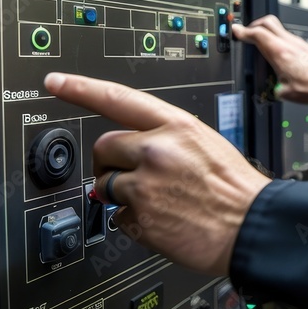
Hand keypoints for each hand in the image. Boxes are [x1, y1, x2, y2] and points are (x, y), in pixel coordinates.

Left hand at [43, 72, 271, 275]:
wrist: (252, 227)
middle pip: (103, 146)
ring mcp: (145, 185)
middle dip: (110, 162)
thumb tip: (133, 148)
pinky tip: (162, 221)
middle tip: (132, 176)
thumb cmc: (235, 189)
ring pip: (105, 184)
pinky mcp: (139, 217)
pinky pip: (117, 216)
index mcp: (177, 126)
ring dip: (122, 194)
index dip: (80, 88)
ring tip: (159, 201)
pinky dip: (133, 221)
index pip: (118, 98)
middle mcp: (157, 150)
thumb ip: (167, 139)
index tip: (55, 81)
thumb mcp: (206, 144)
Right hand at [231, 15, 307, 103]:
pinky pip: (287, 36)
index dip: (243, 30)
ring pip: (278, 28)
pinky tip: (278, 53)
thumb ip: (273, 87)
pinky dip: (278, 39)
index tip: (236, 31)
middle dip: (254, 24)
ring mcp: (298, 43)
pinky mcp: (305, 46)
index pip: (257, 33)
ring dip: (267, 32)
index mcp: (280, 52)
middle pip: (267, 21)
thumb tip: (272, 89)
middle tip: (248, 33)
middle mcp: (289, 43)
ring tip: (262, 43)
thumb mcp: (283, 92)